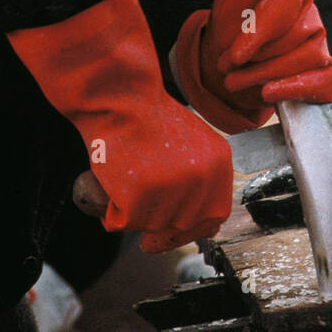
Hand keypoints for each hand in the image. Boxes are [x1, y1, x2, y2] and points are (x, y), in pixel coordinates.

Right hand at [8, 0, 232, 251]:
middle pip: (182, 225)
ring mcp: (173, 187)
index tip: (171, 232)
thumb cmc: (148, 120)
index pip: (215, 215)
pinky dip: (113, 211)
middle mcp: (202, 177)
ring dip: (135, 213)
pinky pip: (124, 222)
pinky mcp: (141, 194)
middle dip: (159, 223)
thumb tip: (196, 223)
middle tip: (140, 206)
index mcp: (218, 164)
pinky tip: (114, 184)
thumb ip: (199, 179)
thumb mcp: (192, 145)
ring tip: (127, 180)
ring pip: (151, 226)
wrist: (119, 99)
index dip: (192, 229)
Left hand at [175, 0, 331, 133]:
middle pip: (295, 35)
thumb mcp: (228, 10)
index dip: (259, 32)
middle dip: (257, 58)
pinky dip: (295, 90)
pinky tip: (269, 94)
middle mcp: (309, 10)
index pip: (285, 2)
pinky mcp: (326, 68)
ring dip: (267, 76)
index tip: (236, 55)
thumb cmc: (229, 33)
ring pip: (307, 58)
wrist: (229, 70)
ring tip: (235, 82)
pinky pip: (323, 81)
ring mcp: (320, 39)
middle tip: (226, 69)